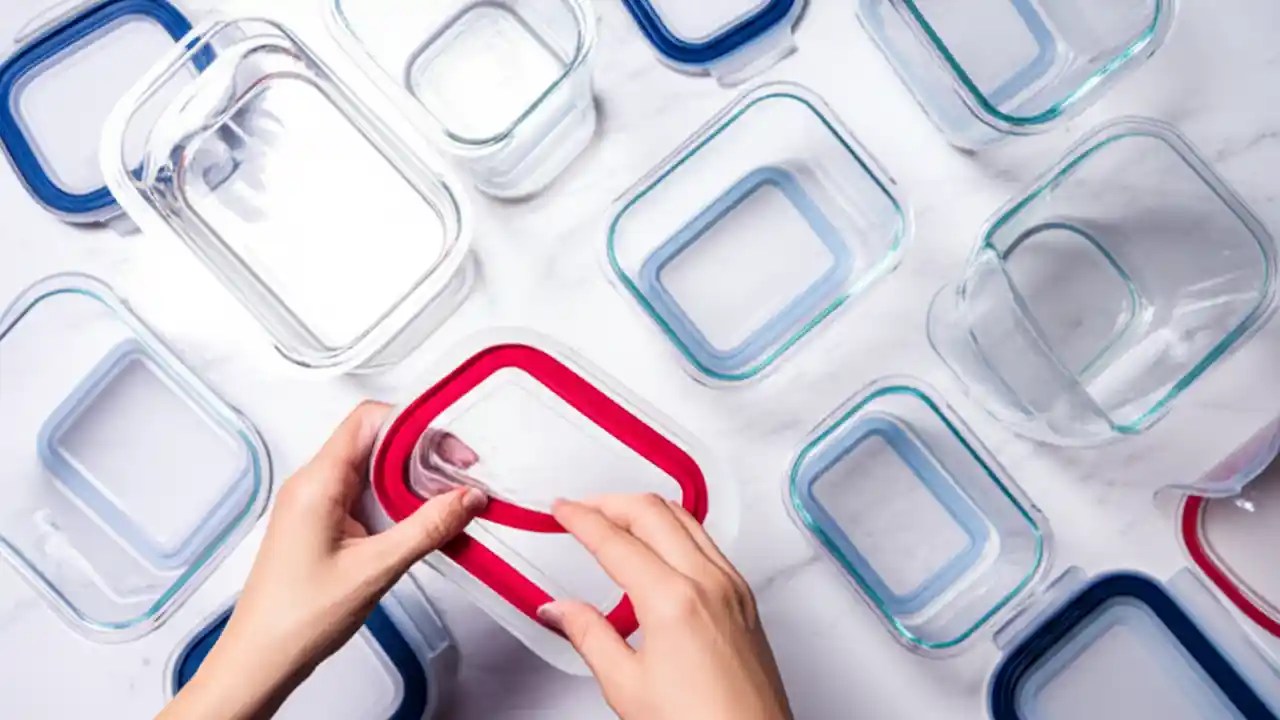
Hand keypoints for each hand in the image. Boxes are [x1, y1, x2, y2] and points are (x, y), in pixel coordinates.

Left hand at [161, 401, 486, 719]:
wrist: (261, 658)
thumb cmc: (297, 617)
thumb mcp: (376, 568)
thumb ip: (428, 527)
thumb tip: (467, 498)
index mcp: (317, 482)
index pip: (370, 420)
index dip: (416, 424)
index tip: (451, 447)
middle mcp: (313, 484)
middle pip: (376, 440)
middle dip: (422, 453)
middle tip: (460, 477)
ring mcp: (316, 503)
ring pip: (373, 469)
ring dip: (411, 480)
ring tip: (446, 502)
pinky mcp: (322, 522)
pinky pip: (365, 495)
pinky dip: (397, 501)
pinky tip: (420, 523)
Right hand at [538, 495, 791, 719]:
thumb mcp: (626, 686)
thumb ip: (589, 636)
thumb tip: (558, 609)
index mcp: (674, 600)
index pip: (616, 539)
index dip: (581, 518)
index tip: (561, 509)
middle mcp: (709, 582)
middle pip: (654, 512)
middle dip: (611, 501)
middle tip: (582, 509)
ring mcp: (732, 587)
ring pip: (686, 518)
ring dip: (645, 510)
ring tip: (616, 519)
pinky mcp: (745, 599)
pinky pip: (707, 542)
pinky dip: (675, 529)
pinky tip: (659, 546)